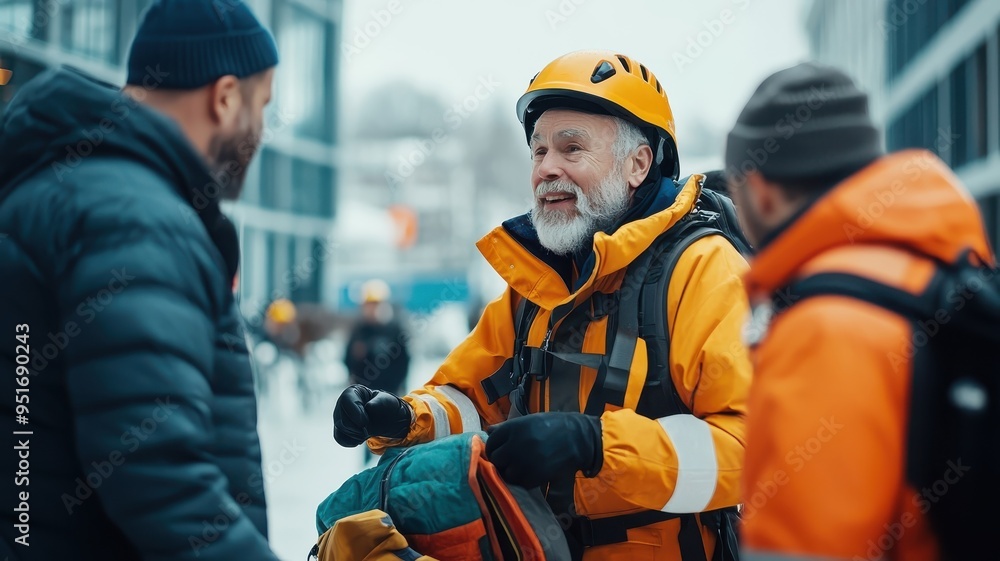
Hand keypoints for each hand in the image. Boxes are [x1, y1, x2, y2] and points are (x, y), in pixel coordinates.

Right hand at [333, 385, 411, 446]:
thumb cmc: (386, 406)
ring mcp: (340, 416)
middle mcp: (342, 403)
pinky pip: (340, 438)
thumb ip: (379, 402)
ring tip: (366, 432)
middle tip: (368, 429)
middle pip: (341, 418)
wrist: (386, 418)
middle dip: (356, 427)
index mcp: (353, 392)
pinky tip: (360, 439)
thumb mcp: (387, 401)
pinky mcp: (340, 429)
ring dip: (355, 434)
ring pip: (340, 428)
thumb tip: (369, 407)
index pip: (346, 400)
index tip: (364, 423)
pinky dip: (351, 441)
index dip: (354, 412)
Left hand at [486, 412, 602, 488]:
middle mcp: (516, 444)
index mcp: (514, 428)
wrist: (577, 438)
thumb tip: (489, 431)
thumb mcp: (529, 420)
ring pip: (506, 473)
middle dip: (500, 460)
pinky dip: (522, 480)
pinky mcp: (535, 476)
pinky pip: (520, 482)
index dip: (493, 446)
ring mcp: (525, 461)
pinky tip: (529, 473)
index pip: (492, 440)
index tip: (498, 449)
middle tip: (508, 460)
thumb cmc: (553, 425)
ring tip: (519, 467)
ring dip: (510, 471)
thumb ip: (507, 427)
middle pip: (496, 458)